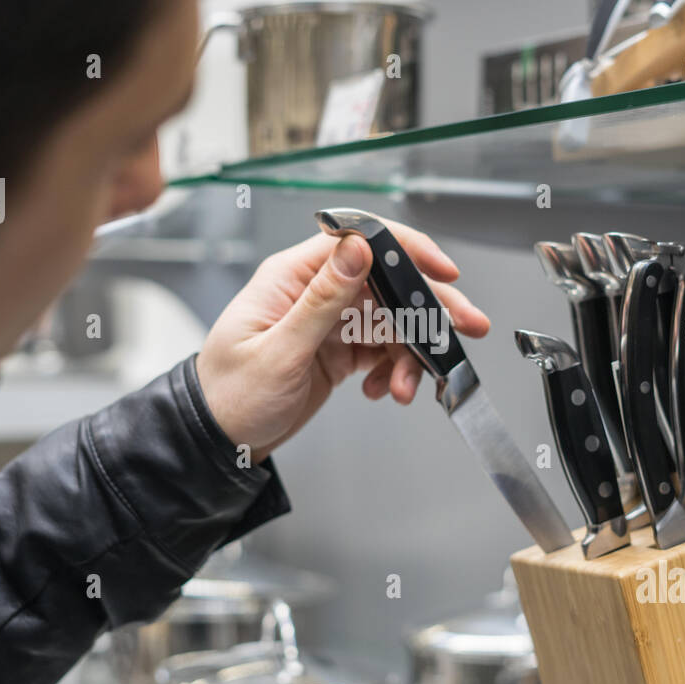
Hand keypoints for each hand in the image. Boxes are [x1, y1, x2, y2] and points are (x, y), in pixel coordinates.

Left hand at [195, 217, 489, 461]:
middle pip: (386, 283)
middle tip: (466, 326)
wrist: (218, 441)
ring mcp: (329, 321)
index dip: (405, 251)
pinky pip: (382, 349)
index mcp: (291, 277)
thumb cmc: (229, 396)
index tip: (441, 272)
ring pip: (391, 321)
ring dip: (410, 352)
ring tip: (409, 386)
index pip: (358, 241)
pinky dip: (394, 370)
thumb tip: (357, 249)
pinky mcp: (338, 349)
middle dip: (429, 308)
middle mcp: (314, 292)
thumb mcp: (278, 351)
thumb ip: (322, 301)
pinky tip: (386, 390)